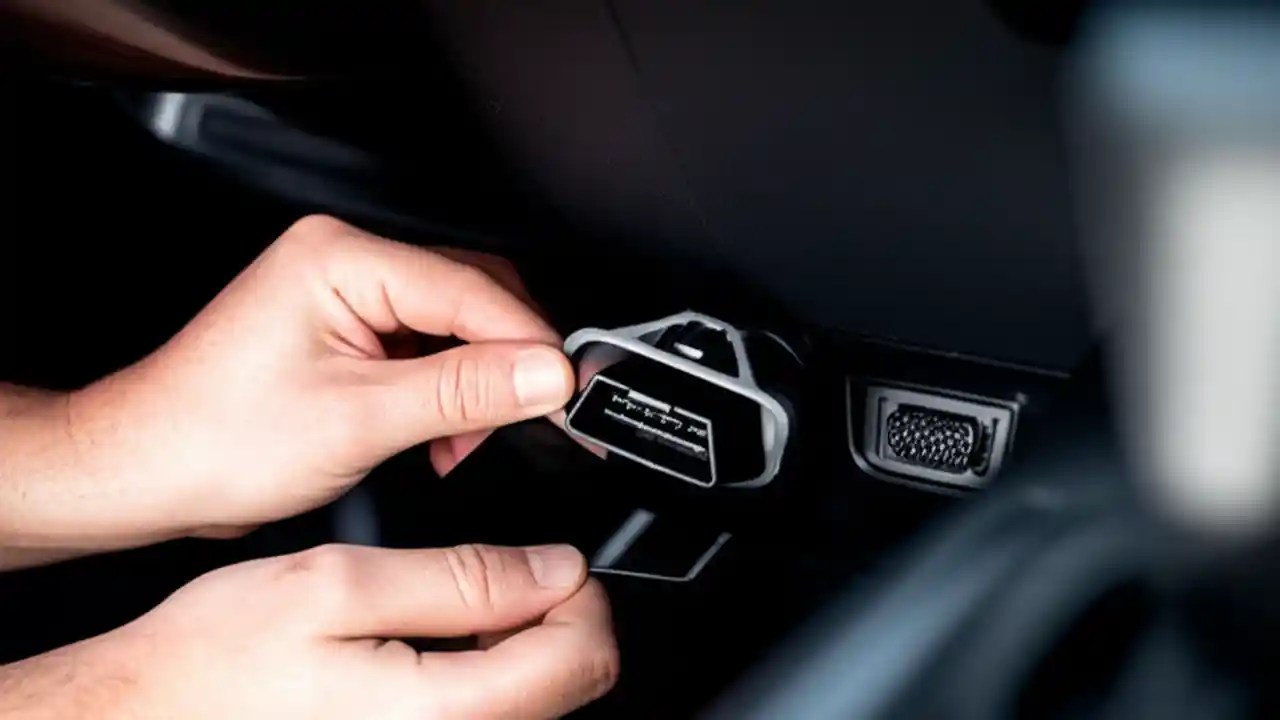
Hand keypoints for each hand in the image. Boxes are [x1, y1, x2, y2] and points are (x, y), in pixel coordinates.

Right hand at [0, 543, 618, 718]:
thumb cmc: (211, 664)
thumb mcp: (337, 584)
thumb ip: (461, 579)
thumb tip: (554, 569)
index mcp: (443, 716)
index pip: (583, 659)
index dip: (585, 596)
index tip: (558, 564)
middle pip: (569, 691)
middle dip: (555, 624)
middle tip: (506, 578)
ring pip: (532, 710)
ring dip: (518, 653)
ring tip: (452, 612)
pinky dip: (482, 682)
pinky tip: (432, 653)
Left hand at [18, 215, 572, 546]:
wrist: (145, 473)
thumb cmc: (214, 439)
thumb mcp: (358, 418)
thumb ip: (463, 391)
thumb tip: (543, 374)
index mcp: (340, 258)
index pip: (470, 289)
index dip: (528, 343)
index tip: (565, 393)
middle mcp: (344, 262)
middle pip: (472, 297)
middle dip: (505, 364)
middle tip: (531, 418)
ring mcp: (345, 297)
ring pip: (455, 327)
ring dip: (477, 386)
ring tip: (464, 442)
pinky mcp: (347, 333)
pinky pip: (427, 350)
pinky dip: (448, 395)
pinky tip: (441, 438)